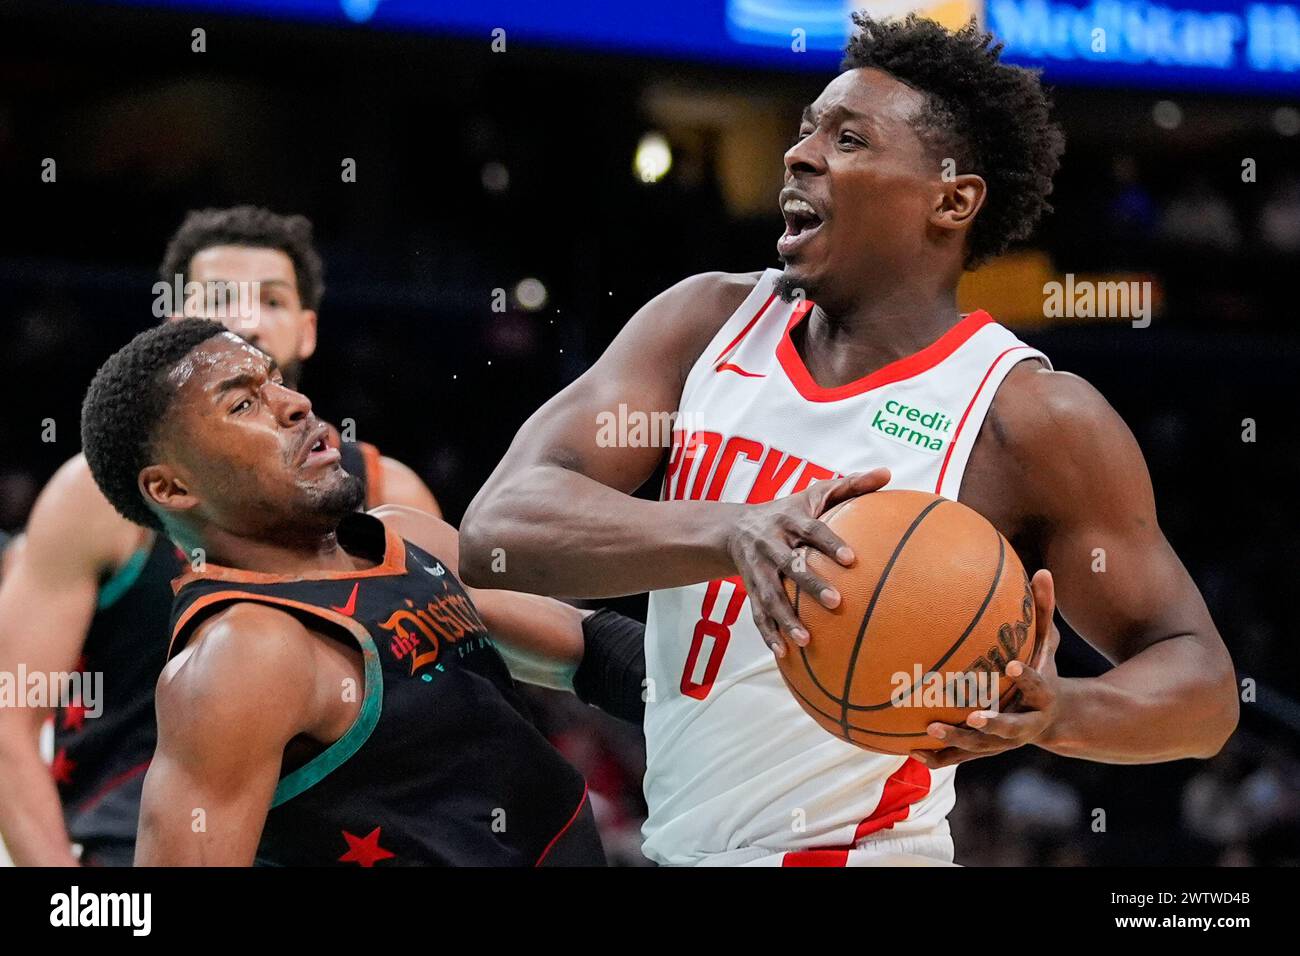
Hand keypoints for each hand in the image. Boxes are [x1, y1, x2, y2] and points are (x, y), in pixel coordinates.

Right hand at [724, 468, 890, 657]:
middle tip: (836, 602)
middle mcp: (769, 544)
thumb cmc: (788, 510)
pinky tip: (784, 654)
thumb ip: (850, 484)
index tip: (851, 559)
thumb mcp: (814, 493)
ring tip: (806, 640)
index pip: (810, 529)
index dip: (829, 543)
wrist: (734, 528)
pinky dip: (768, 634)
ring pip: (769, 596)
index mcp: (788, 519)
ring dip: (785, 619)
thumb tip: (887, 473)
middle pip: (788, 565)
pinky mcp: (749, 590)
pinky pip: (757, 614)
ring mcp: (756, 570)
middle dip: (809, 584)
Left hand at [910, 568, 1061, 768]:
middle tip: (972, 715)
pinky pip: (959, 757)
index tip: (1012, 669)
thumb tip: (1042, 570)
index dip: (1029, 679)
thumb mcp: (1048, 642)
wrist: (1051, 718)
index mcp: (1043, 697)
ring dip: (956, 742)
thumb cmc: (1043, 669)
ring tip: (930, 729)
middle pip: (1010, 729)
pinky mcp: (984, 750)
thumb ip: (1044, 610)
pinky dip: (937, 756)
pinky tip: (908, 748)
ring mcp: (1003, 742)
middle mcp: (1025, 725)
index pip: (1039, 686)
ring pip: (980, 748)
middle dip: (992, 724)